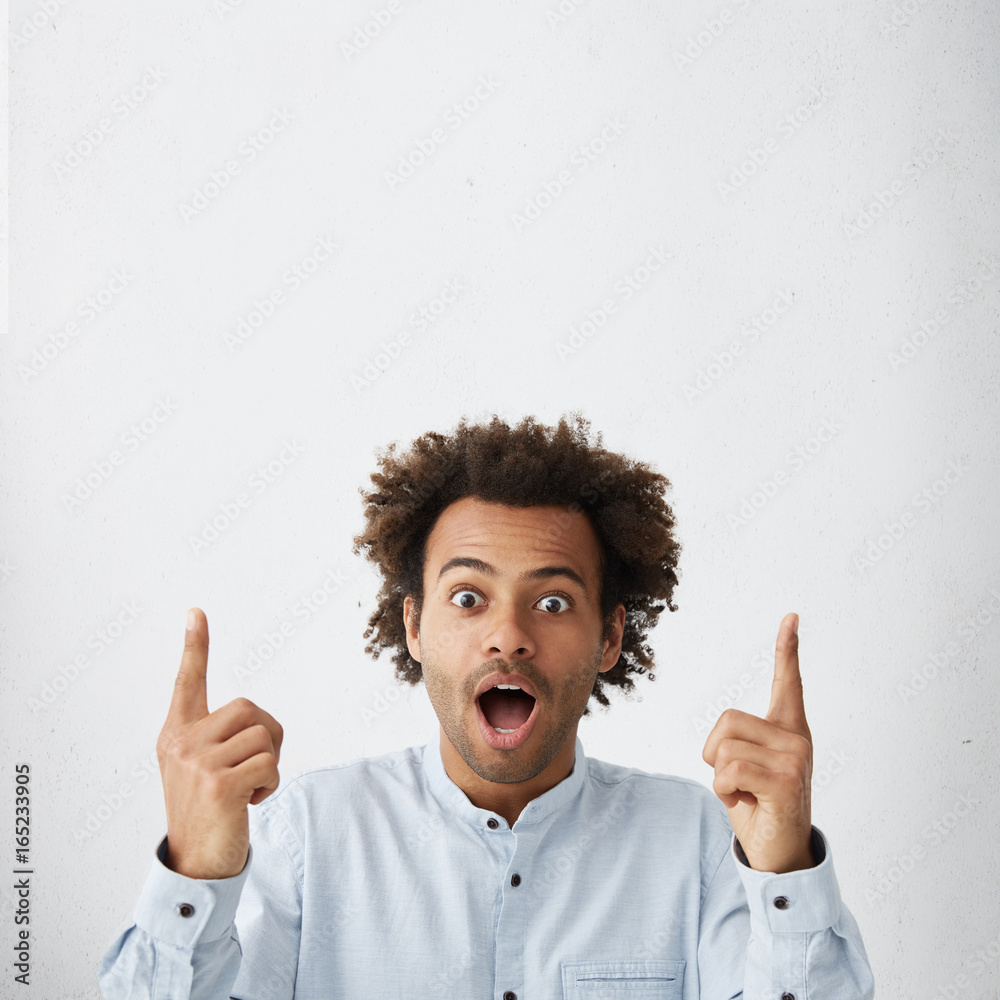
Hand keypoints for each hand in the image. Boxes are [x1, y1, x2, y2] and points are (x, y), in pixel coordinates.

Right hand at [155, 608, 283, 878]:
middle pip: (250, 708)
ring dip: (270, 764)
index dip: (195, 646)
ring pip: (264, 736)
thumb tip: (252, 722)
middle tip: (257, 767)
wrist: (196, 865)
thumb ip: (215, 739)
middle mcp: (181, 742)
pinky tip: (251, 803)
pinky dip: (272, 784)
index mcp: (176, 733)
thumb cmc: (208, 813)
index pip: (187, 681)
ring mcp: (197, 762)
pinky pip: (270, 763)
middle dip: (268, 735)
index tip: (197, 612)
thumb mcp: (199, 770)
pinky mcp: (218, 784)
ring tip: (249, 789)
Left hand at [702, 613, 813, 872]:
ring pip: (723, 748)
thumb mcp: (746, 767)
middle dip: (716, 754)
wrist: (779, 855)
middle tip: (740, 782)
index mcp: (788, 729)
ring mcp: (794, 758)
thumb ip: (739, 743)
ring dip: (721, 777)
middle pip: (726, 721)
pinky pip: (729, 770)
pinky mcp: (785, 780)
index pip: (787, 682)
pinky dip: (725, 791)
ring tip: (746, 794)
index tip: (790, 617)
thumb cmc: (759, 807)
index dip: (786, 649)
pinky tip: (748, 803)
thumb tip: (724, 738)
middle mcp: (797, 738)